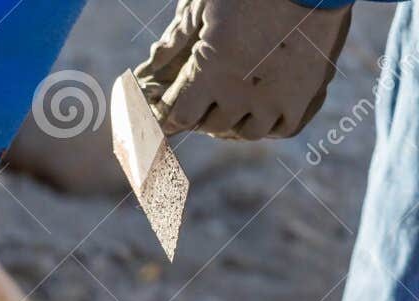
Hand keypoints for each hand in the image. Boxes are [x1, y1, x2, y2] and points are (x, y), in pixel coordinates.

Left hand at [134, 0, 351, 139]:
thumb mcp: (205, 4)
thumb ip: (178, 36)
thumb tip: (152, 60)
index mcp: (211, 73)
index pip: (180, 116)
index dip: (173, 114)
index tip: (173, 106)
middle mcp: (240, 94)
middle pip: (211, 125)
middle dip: (203, 115)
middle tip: (204, 100)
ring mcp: (275, 99)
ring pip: (246, 132)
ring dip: (235, 122)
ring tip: (235, 104)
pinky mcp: (305, 96)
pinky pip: (283, 128)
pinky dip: (271, 124)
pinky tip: (265, 110)